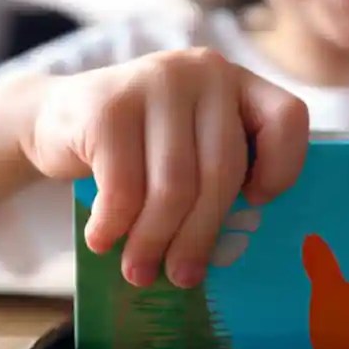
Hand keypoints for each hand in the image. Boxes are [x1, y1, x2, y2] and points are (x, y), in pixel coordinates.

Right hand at [20, 48, 308, 288]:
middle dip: (201, 234)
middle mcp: (204, 71)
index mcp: (239, 82)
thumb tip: (236, 255)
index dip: (282, 167)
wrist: (61, 116)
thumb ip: (220, 173)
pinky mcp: (107, 107)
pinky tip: (104, 240)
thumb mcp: (191, 145)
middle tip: (183, 277)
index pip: (287, 118)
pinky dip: (114, 225)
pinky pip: (123, 186)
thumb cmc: (142, 147)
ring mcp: (155, 82)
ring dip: (155, 241)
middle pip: (221, 169)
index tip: (255, 203)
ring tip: (140, 271)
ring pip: (172, 185)